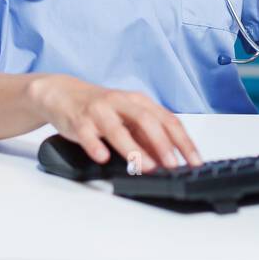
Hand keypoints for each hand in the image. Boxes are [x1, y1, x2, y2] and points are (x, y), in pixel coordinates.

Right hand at [27, 74, 203, 173]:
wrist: (63, 93)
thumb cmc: (101, 108)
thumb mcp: (128, 119)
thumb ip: (147, 138)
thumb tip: (169, 161)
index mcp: (139, 102)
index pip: (168, 120)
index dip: (184, 141)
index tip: (195, 160)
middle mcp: (121, 103)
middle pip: (146, 121)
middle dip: (162, 144)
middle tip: (173, 164)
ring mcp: (99, 110)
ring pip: (117, 129)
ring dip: (133, 149)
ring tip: (145, 166)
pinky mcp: (79, 120)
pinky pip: (88, 134)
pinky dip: (95, 146)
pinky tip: (102, 158)